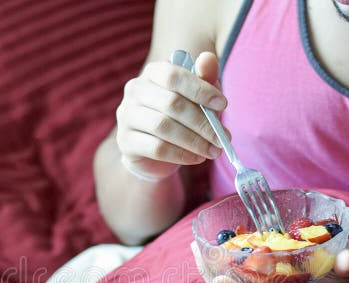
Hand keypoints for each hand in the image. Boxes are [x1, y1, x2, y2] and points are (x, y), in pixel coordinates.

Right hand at [116, 52, 227, 180]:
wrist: (153, 152)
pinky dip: (181, 154)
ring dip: (194, 141)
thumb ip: (204, 78)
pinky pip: (156, 148)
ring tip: (213, 151)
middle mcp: (135, 90)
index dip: (200, 90)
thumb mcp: (197, 97)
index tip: (223, 105)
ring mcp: (126, 116)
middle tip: (222, 137)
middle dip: (202, 122)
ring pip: (163, 127)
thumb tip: (208, 58)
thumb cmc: (180, 117)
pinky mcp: (125, 141)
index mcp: (153, 73)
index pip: (174, 76)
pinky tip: (196, 158)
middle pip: (171, 104)